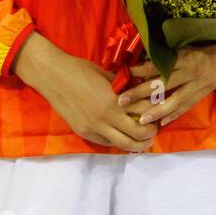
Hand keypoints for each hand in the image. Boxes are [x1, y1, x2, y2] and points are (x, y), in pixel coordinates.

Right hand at [12, 32, 156, 151]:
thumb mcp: (110, 76)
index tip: (161, 113)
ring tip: (144, 140)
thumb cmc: (83, 70)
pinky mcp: (84, 132)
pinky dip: (118, 141)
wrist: (54, 77)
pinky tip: (123, 136)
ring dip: (137, 144)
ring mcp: (94, 127)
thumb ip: (127, 87)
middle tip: (155, 129)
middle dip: (150, 133)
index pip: (145, 114)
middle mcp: (107, 117)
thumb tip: (145, 90)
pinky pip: (107, 143)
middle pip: (138, 134)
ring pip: (123, 144)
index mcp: (116, 100)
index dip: (156, 115)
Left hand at [116, 39, 215, 127]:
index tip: (124, 75)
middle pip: (161, 85)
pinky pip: (187, 106)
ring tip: (141, 120)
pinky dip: (174, 115)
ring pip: (175, 100)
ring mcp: (198, 84)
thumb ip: (165, 54)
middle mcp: (190, 71)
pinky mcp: (204, 92)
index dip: (139, 70)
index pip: (157, 65)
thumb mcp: (183, 44)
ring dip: (156, 111)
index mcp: (183, 56)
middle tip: (122, 100)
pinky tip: (161, 123)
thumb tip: (140, 59)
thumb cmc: (201, 44)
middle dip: (140, 93)